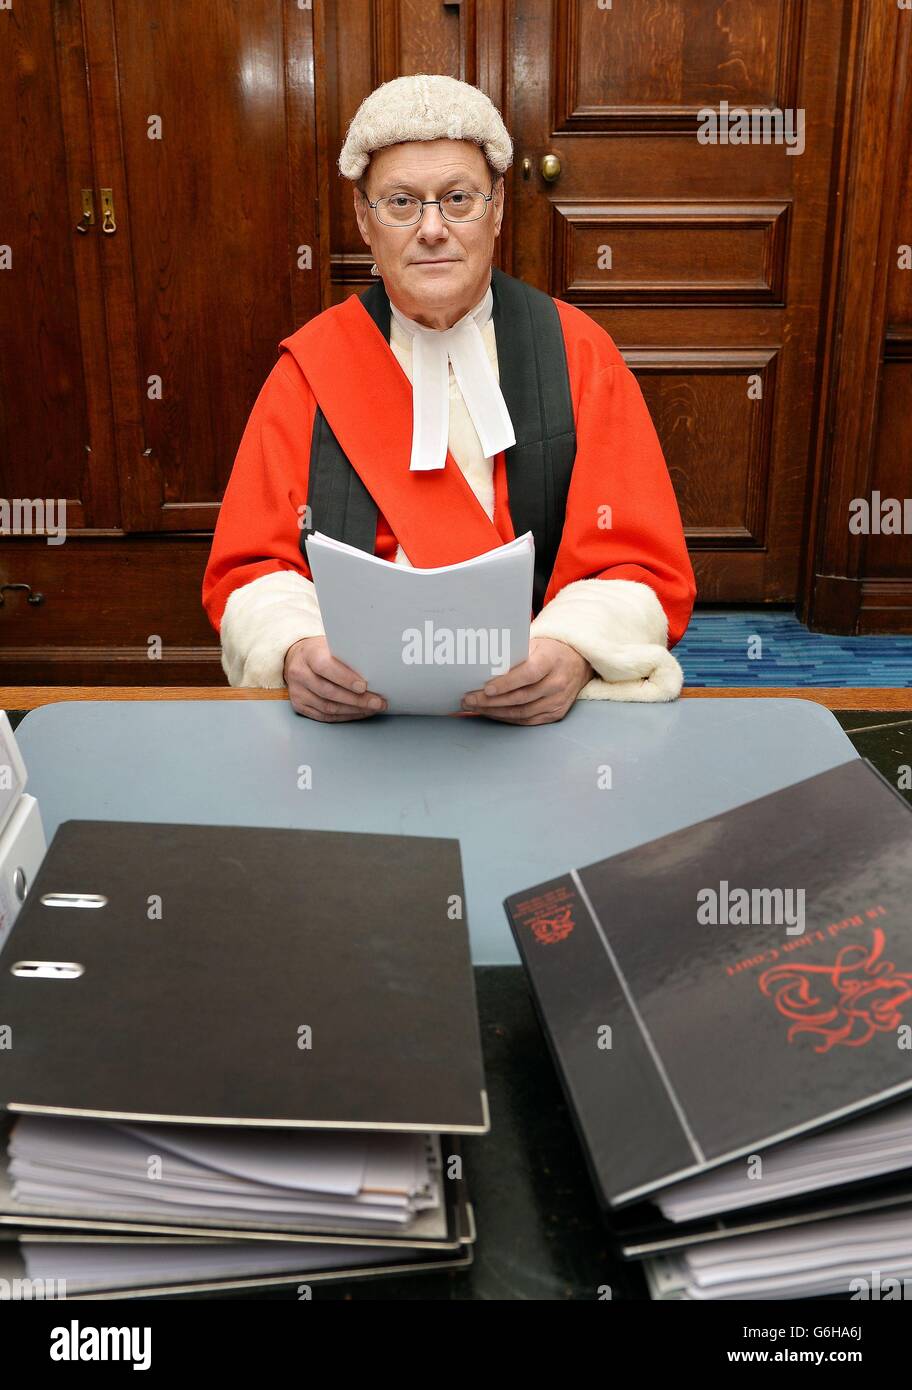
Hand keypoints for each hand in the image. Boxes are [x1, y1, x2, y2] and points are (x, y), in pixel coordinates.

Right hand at [283, 637, 386, 721]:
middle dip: (356, 699)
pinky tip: (358, 713)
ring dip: (353, 710)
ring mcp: (297, 692)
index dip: (345, 678)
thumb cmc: (321, 651)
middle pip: (328, 691)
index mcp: (308, 654)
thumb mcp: (331, 645)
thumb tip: (375, 668)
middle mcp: (299, 673)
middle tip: (376, 702)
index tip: (364, 686)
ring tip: (372, 708)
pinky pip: (324, 716)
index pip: (325, 667)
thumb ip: (347, 655)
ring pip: (327, 707)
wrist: (297, 658)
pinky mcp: (299, 705)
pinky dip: (344, 716)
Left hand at [460, 637, 592, 725]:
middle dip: (491, 701)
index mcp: (551, 661)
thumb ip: (513, 655)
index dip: (507, 683)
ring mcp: (559, 700)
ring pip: (523, 712)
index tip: (486, 688)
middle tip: (469, 699)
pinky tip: (492, 713)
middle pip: (522, 697)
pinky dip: (507, 718)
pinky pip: (528, 720)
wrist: (576, 662)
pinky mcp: (557, 713)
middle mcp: (558, 683)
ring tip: (475, 707)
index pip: (529, 674)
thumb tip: (483, 667)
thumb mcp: (533, 644)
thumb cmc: (548, 651)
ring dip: (495, 712)